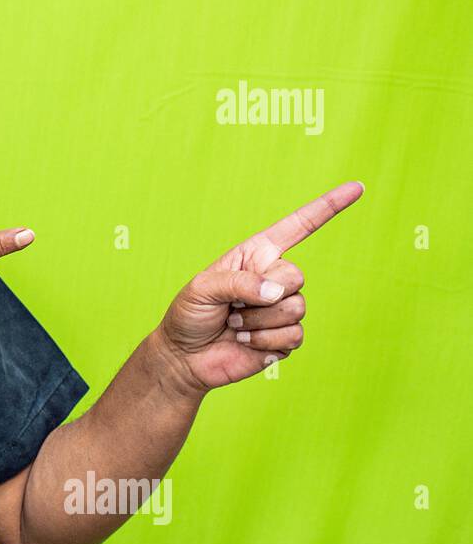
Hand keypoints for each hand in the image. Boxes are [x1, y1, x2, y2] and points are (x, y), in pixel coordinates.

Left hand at [156, 181, 364, 394]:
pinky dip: (264, 342)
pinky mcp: (286, 337)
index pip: (297, 227)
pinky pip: (293, 337)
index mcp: (256, 255)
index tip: (357, 187)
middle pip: (296, 276)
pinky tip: (244, 342)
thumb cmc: (190, 315)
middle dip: (263, 295)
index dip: (328, 207)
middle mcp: (274, 278)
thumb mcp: (202, 288)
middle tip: (232, 308)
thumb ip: (238, 283)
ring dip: (258, 323)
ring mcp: (283, 308)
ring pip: (296, 309)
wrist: (186, 356)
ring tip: (234, 325)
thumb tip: (277, 292)